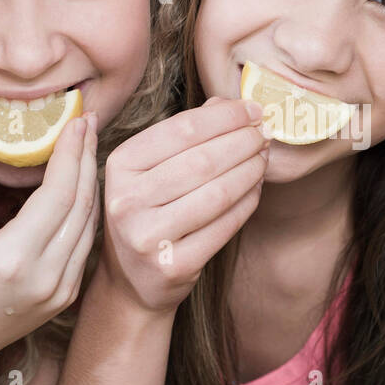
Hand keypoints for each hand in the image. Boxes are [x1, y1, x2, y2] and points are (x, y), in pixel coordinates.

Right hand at [0, 108, 100, 368]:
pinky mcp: (66, 297)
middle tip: (85, 123)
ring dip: (90, 182)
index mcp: (12, 259)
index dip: (71, 153)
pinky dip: (85, 211)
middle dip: (86, 159)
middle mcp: (46, 277)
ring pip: (90, 224)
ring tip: (84, 147)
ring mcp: (61, 291)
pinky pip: (84, 244)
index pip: (58, 194)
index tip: (75, 121)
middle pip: (82, 206)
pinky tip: (79, 186)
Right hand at [99, 96, 268, 313]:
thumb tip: (229, 104)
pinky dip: (247, 203)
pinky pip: (224, 226)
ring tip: (263, 158)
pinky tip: (256, 188)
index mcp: (120, 165)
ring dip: (250, 171)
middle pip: (203, 160)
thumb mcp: (150, 169)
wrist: (132, 280)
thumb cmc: (148, 211)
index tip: (253, 110)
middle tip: (264, 134)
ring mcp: (148, 236)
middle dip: (243, 142)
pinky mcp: (173, 265)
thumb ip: (185, 133)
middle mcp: (128, 201)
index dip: (226, 117)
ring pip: (217, 193)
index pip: (182, 129)